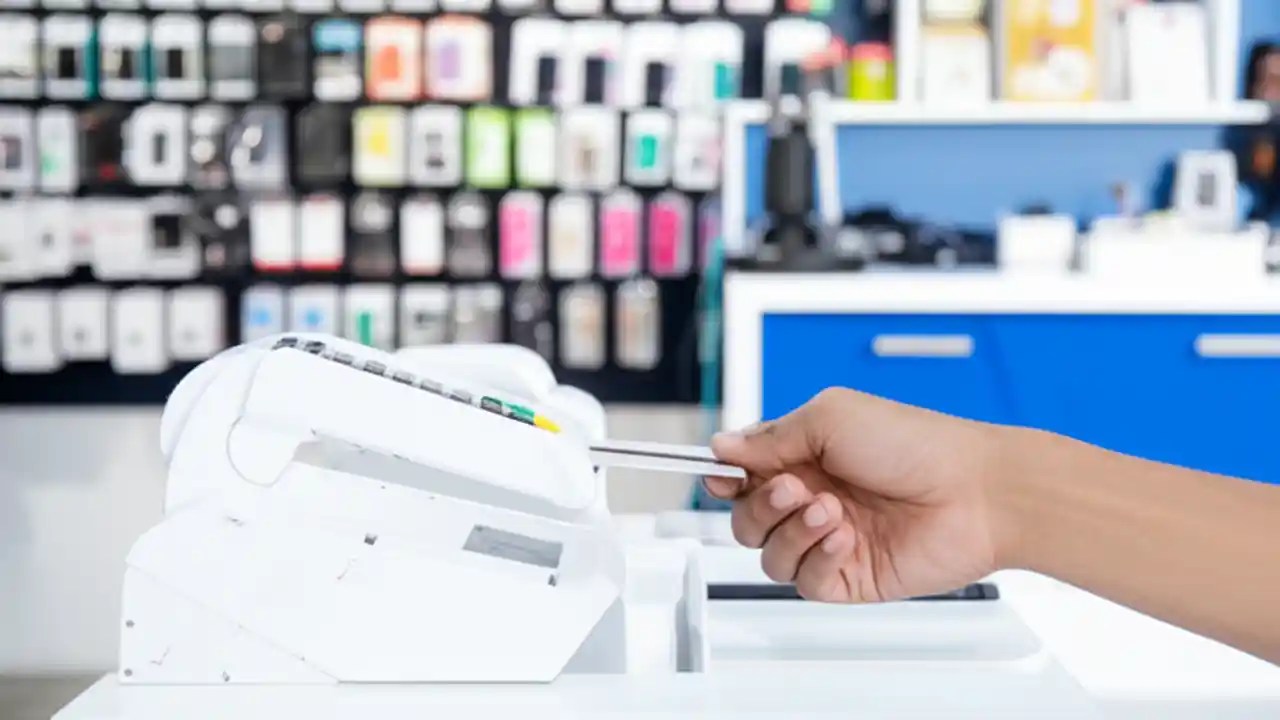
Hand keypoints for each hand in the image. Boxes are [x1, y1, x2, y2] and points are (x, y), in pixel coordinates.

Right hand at [706, 388, 1015, 603]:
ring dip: (790, 531)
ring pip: (768, 552)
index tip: (718, 475)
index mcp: (806, 454)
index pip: (744, 472)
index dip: (725, 476)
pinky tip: (846, 538)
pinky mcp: (849, 577)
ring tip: (830, 510)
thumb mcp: (831, 416)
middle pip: (746, 517)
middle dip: (760, 504)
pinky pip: (804, 580)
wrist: (977, 493)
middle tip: (795, 487)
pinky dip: (817, 558)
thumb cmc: (917, 444)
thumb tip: (721, 447)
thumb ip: (771, 436)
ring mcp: (830, 539)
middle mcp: (814, 497)